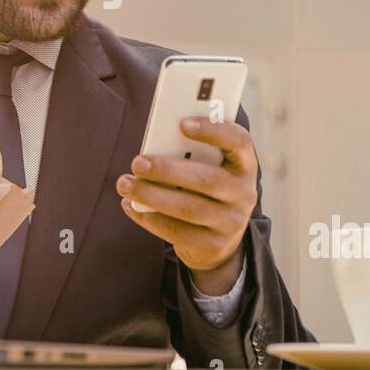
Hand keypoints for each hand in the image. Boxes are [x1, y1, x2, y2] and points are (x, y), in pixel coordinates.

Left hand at [115, 117, 256, 284]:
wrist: (218, 241)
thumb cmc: (204, 190)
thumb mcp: (206, 169)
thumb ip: (189, 155)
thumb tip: (152, 147)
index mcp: (244, 165)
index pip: (239, 141)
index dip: (214, 130)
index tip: (182, 124)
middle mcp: (244, 193)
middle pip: (208, 179)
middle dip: (168, 170)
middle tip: (137, 162)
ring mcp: (231, 223)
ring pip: (189, 208)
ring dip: (152, 195)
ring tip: (125, 184)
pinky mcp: (213, 246)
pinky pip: (177, 232)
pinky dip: (150, 218)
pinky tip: (131, 205)